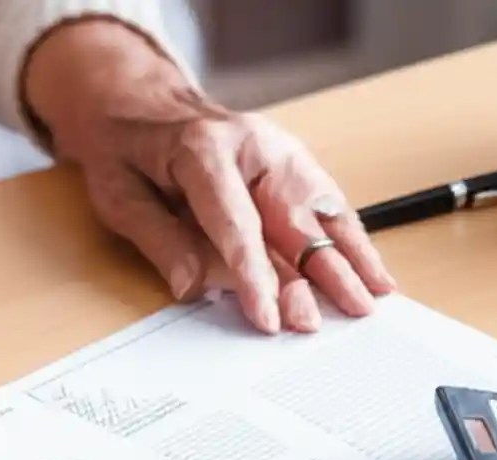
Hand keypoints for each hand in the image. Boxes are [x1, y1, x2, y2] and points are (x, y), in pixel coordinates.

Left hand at [23, 19, 396, 334]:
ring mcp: (279, 152)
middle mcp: (253, 145)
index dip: (256, 276)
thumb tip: (194, 287)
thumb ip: (158, 239)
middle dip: (324, 269)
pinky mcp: (292, 164)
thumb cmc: (127, 150)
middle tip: (347, 311)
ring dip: (353, 255)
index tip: (270, 318)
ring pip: (325, 209)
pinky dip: (352, 239)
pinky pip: (327, 205)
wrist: (137, 104)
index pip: (238, 223)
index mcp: (203, 149)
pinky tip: (372, 269)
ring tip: (378, 294)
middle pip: (295, 216)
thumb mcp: (119, 194)